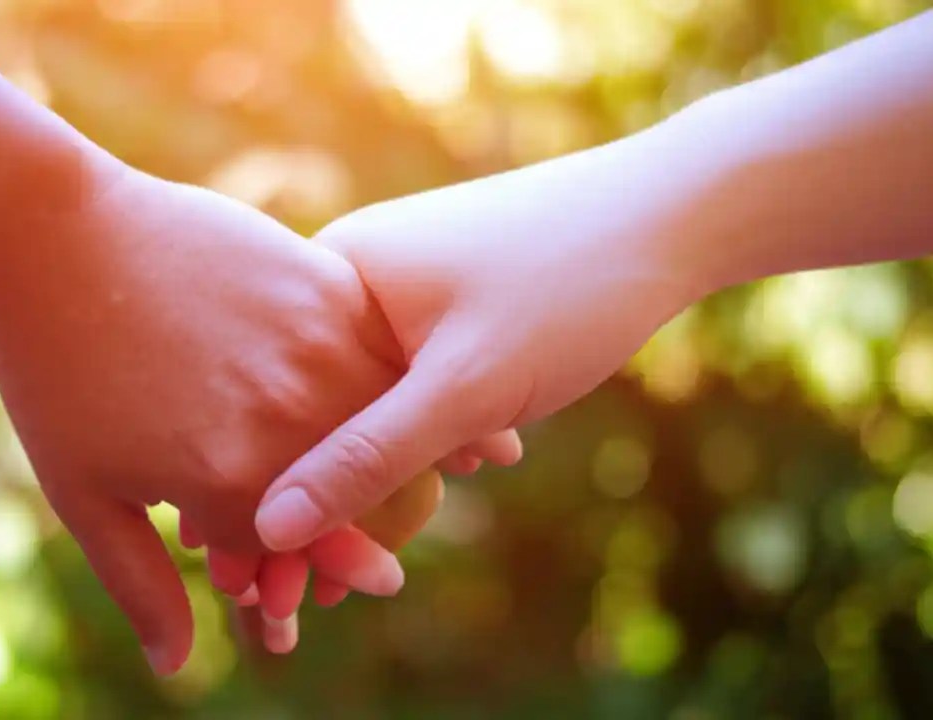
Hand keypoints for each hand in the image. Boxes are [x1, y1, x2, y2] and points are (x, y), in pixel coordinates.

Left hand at [0, 161, 409, 673]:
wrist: (53, 239)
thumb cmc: (56, 373)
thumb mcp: (85, 495)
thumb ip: (142, 584)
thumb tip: (175, 667)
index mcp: (232, 484)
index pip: (307, 551)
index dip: (330, 567)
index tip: (368, 578)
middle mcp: (290, 424)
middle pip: (364, 491)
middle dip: (375, 515)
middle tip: (395, 533)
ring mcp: (314, 349)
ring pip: (389, 418)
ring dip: (412, 443)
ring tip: (454, 456)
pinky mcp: (324, 287)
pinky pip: (383, 347)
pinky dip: (403, 374)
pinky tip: (422, 375)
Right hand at [255, 135, 699, 550]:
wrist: (671, 213)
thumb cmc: (566, 289)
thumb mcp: (463, 389)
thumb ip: (366, 459)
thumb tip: (270, 527)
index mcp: (329, 271)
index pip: (264, 398)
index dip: (261, 491)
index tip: (264, 581)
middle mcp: (348, 267)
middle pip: (305, 402)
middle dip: (318, 494)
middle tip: (314, 594)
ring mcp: (395, 278)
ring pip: (359, 396)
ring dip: (370, 468)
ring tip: (368, 557)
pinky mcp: (440, 292)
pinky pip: (403, 376)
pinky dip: (416, 430)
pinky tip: (448, 476)